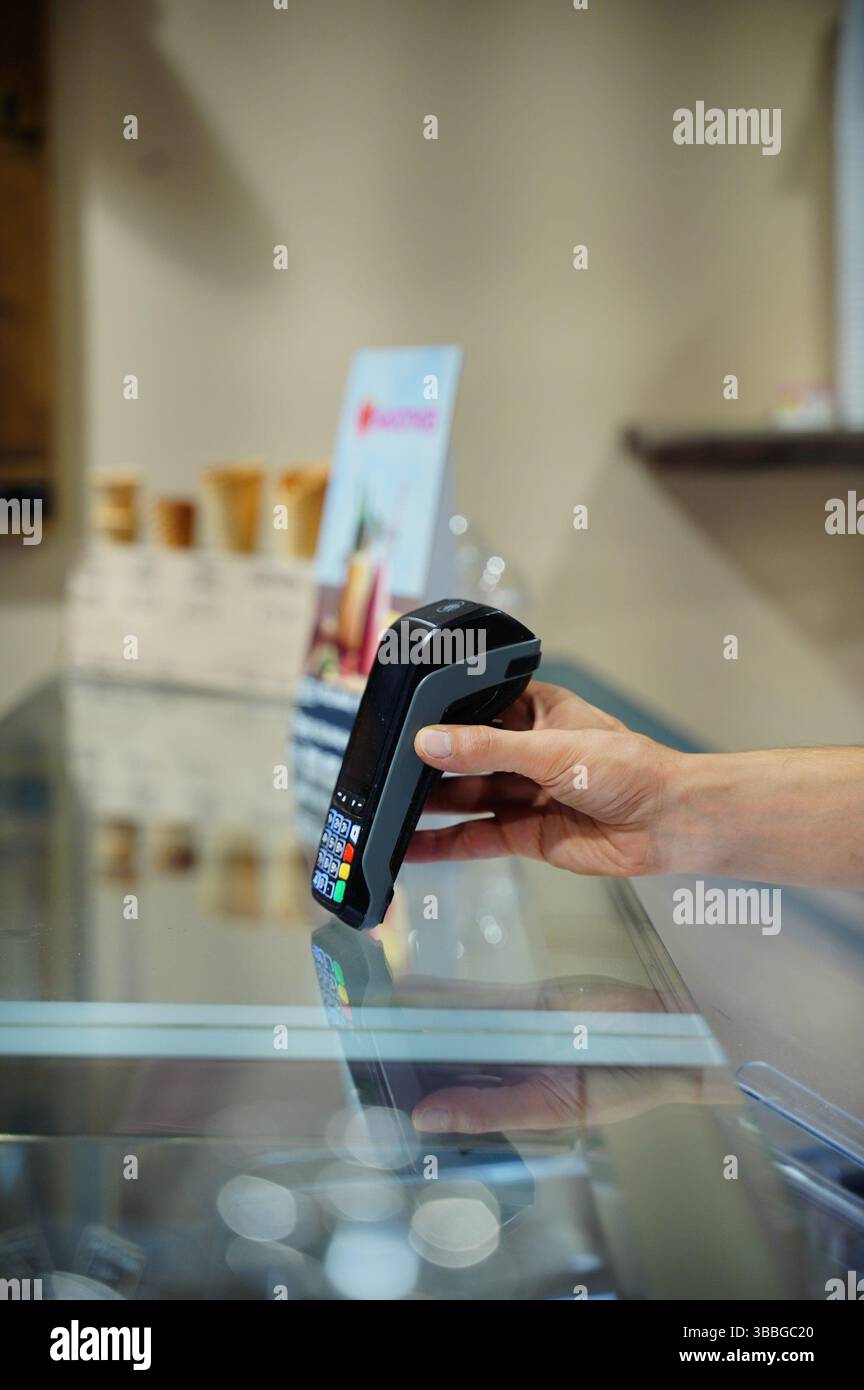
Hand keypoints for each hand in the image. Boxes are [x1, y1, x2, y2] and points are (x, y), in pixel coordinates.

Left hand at [394, 972, 698, 1134]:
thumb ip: (490, 1111)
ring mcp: (513, 1036)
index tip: (365, 1092)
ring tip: (367, 1013)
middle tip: (352, 1045)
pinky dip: (442, 994)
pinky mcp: (525, 1003)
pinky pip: (475, 999)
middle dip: (401, 1057)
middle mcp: (505, 1074)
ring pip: (451, 1029)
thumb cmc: (623, 1084)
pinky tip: (411, 988)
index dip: (407, 1098)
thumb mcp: (554, 1106)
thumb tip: (425, 1118)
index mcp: (511, 1108)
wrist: (671, 1037)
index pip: (447, 1105)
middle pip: (442, 1064)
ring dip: (413, 1020)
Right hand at [407, 680, 679, 877]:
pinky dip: (443, 844)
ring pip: (464, 797)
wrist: (670, 823)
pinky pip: (475, 837)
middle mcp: (525, 750)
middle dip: (428, 764)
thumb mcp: (552, 750)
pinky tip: (412, 847)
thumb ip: (487, 749)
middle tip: (384, 770)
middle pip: (464, 756)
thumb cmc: (631, 768)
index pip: (475, 705)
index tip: (401, 721)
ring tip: (385, 809)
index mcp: (535, 710)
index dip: (440, 713)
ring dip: (428, 805)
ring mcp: (523, 793)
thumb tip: (432, 742)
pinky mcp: (525, 834)